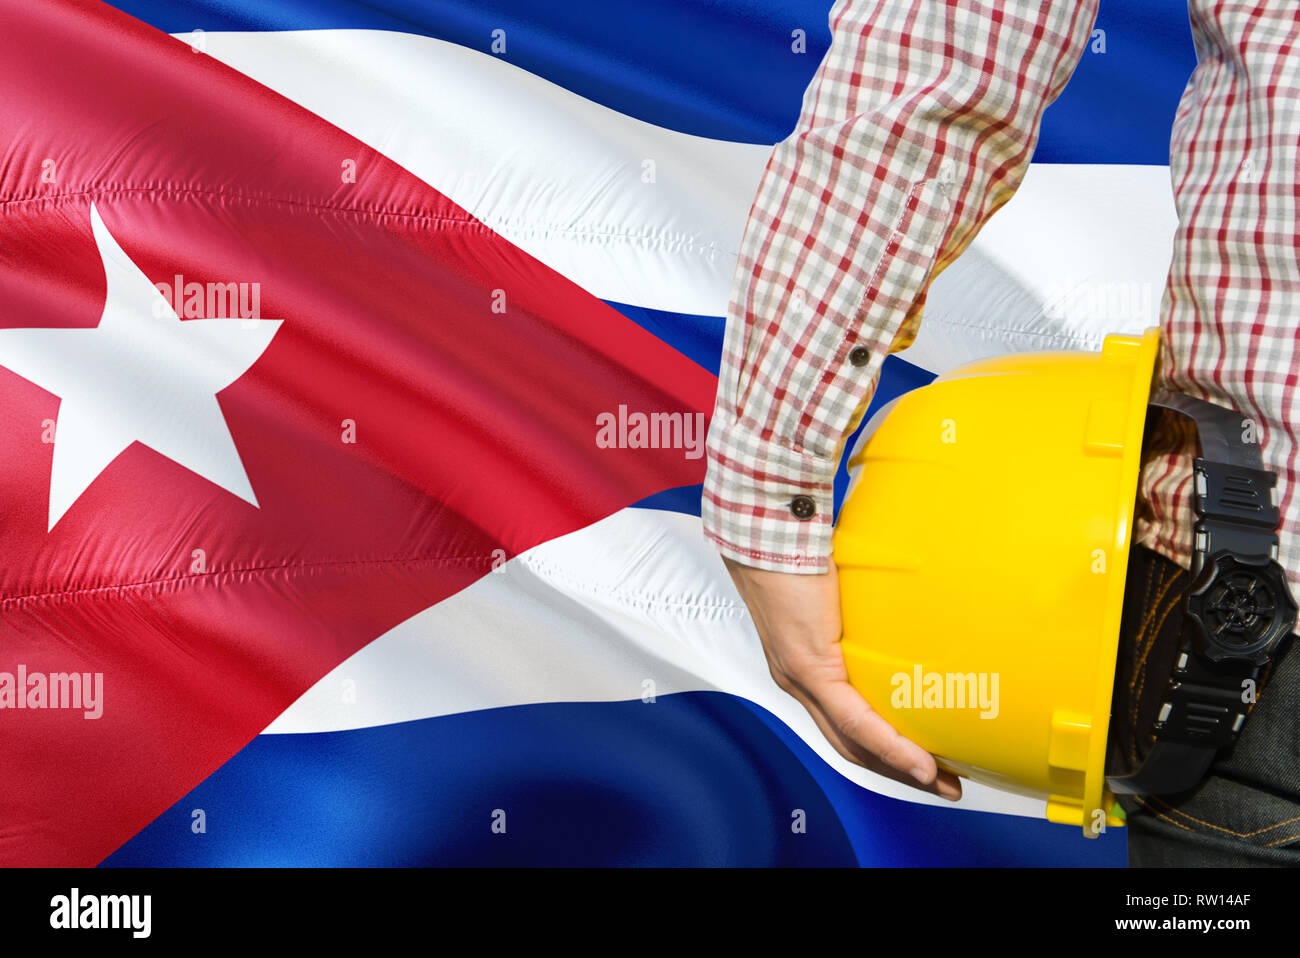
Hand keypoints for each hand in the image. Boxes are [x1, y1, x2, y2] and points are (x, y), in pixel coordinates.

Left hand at [723, 555, 960, 800]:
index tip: (922, 764)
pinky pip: (854, 719)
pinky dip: (890, 746)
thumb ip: (862, 609)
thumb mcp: (838, 593)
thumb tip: (904, 601)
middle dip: (899, 773)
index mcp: (804, 670)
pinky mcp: (810, 667)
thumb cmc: (798, 552)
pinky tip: (920, 763)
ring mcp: (802, 679)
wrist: (769, 534)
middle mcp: (799, 684)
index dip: (883, 752)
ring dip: (901, 770)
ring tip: (941, 783)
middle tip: (943, 785)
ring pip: (854, 743)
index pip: (844, 727)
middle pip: (851, 747)